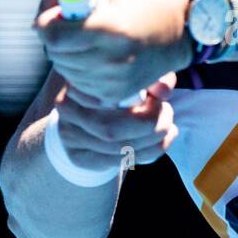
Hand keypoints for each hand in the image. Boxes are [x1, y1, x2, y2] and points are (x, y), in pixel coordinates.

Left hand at [33, 0, 193, 105]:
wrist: (185, 27)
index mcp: (110, 28)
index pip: (52, 35)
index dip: (47, 23)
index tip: (56, 15)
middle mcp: (112, 59)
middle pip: (56, 54)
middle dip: (57, 38)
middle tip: (71, 26)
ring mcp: (115, 80)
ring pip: (66, 71)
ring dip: (68, 55)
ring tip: (87, 40)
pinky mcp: (117, 94)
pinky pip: (80, 86)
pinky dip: (81, 71)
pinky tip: (96, 57)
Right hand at [53, 75, 178, 174]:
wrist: (86, 116)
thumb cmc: (115, 91)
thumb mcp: (134, 77)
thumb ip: (152, 79)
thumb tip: (164, 91)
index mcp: (78, 81)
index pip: (109, 91)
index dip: (139, 97)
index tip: (159, 97)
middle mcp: (67, 108)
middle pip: (111, 127)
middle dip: (150, 124)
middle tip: (168, 113)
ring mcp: (69, 136)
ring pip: (117, 146)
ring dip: (153, 140)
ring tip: (170, 127)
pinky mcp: (79, 157)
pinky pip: (119, 160)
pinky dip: (148, 152)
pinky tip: (164, 141)